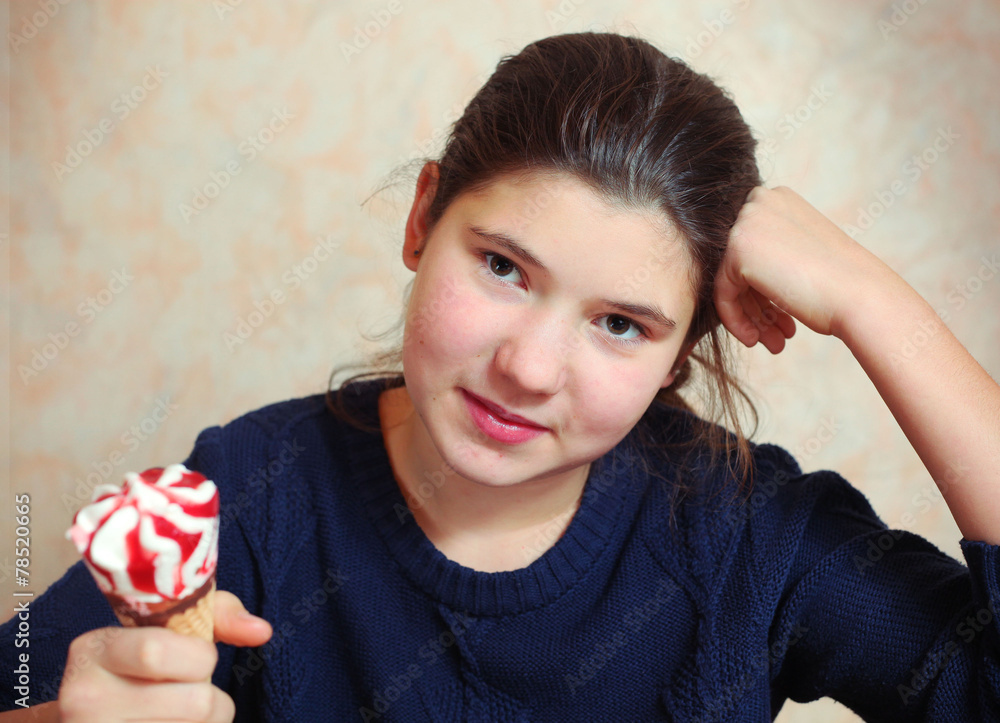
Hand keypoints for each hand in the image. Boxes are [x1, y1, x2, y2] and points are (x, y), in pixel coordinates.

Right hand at [56, 591, 271, 721]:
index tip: (198, 659)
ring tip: (178, 717)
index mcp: (93, 651)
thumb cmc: (142, 671)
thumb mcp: (169, 629)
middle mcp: (82, 699)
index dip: (199, 657)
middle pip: (195, 703)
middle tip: (190, 695)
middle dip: (213, 698)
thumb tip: (261, 631)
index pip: (156, 651)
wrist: (91, 718)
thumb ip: (218, 616)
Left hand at [714, 185, 894, 352]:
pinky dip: (736, 319)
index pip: (755, 249)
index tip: (780, 318)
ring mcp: (746, 223)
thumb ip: (772, 255)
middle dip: (758, 307)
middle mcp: (760, 202)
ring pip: (733, 283)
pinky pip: (723, 293)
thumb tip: (745, 273)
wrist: (860, 295)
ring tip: (773, 344)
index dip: (764, 289)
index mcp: (779, 199)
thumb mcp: (801, 256)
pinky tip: (754, 340)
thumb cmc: (842, 283)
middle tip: (775, 337)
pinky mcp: (736, 249)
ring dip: (753, 318)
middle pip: (742, 266)